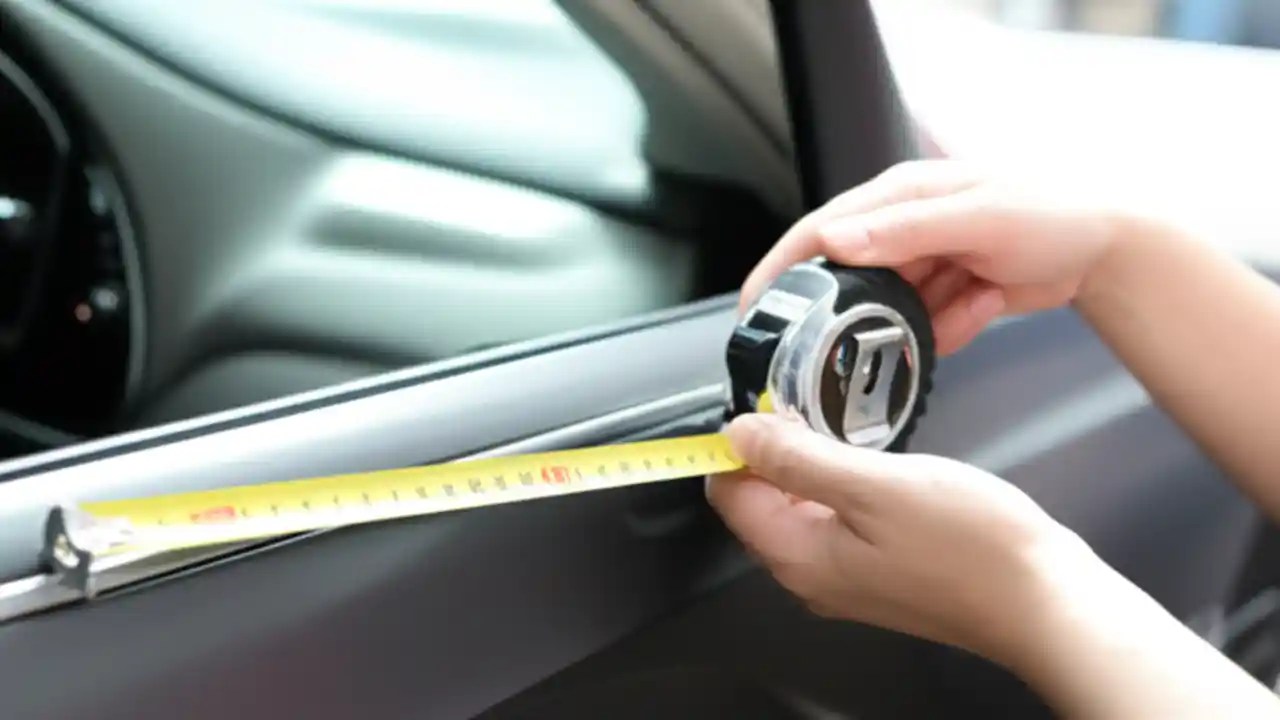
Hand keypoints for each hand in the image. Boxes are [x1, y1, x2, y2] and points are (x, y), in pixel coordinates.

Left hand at [706, 413, 1100, 666]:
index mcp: (796, 557)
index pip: (728, 495)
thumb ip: (797, 458)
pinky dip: (838, 487)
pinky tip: (868, 465)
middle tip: (811, 410)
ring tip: (841, 430)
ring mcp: (846, 579)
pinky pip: (834, 522)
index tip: (771, 406)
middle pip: (757, 504)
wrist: (1045, 601)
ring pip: (797, 510)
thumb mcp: (874, 484)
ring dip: (807, 466)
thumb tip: (735, 434)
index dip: (739, 444)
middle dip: (771, 453)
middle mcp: (810, 577)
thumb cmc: (970, 545)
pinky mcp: (878, 573)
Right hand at [740, 160, 1126, 355]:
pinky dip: (949, 329)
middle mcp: (901, 228)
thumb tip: (836, 241)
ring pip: (887, 313)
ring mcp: (921, 264)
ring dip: (921, 324)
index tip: (753, 310)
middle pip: (847, 282)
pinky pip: (922, 329)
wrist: (1105, 248)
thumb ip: (903, 229)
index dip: (779, 271)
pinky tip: (984, 307)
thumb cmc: (1050, 212)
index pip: (818, 233)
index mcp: (897, 196)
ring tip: (968, 305)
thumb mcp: (976, 216)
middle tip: (858, 341)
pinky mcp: (941, 295)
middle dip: (856, 314)